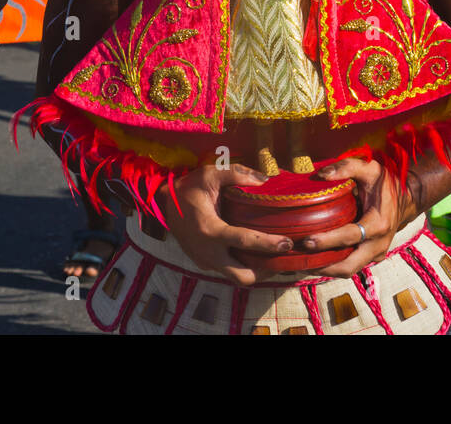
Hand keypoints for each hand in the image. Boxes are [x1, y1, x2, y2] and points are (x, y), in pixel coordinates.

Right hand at [155, 164, 291, 285]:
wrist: (162, 204)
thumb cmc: (188, 188)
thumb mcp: (209, 174)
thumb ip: (236, 173)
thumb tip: (264, 179)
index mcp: (210, 231)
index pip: (245, 242)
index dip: (269, 244)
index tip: (288, 243)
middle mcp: (208, 252)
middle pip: (243, 276)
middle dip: (266, 271)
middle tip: (282, 258)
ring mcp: (205, 261)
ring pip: (236, 277)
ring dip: (256, 270)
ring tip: (273, 256)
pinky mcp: (204, 263)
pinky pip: (228, 270)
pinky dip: (243, 265)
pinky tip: (254, 253)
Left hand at [298, 156, 409, 277]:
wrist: (407, 198)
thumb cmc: (386, 183)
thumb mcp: (369, 169)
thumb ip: (346, 168)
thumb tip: (320, 174)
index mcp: (378, 224)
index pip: (349, 237)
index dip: (327, 241)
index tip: (307, 241)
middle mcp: (378, 244)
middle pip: (348, 266)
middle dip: (323, 266)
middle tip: (300, 258)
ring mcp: (377, 253)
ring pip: (349, 270)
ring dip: (326, 269)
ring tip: (302, 262)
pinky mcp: (373, 256)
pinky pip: (352, 265)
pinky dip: (334, 265)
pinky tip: (315, 258)